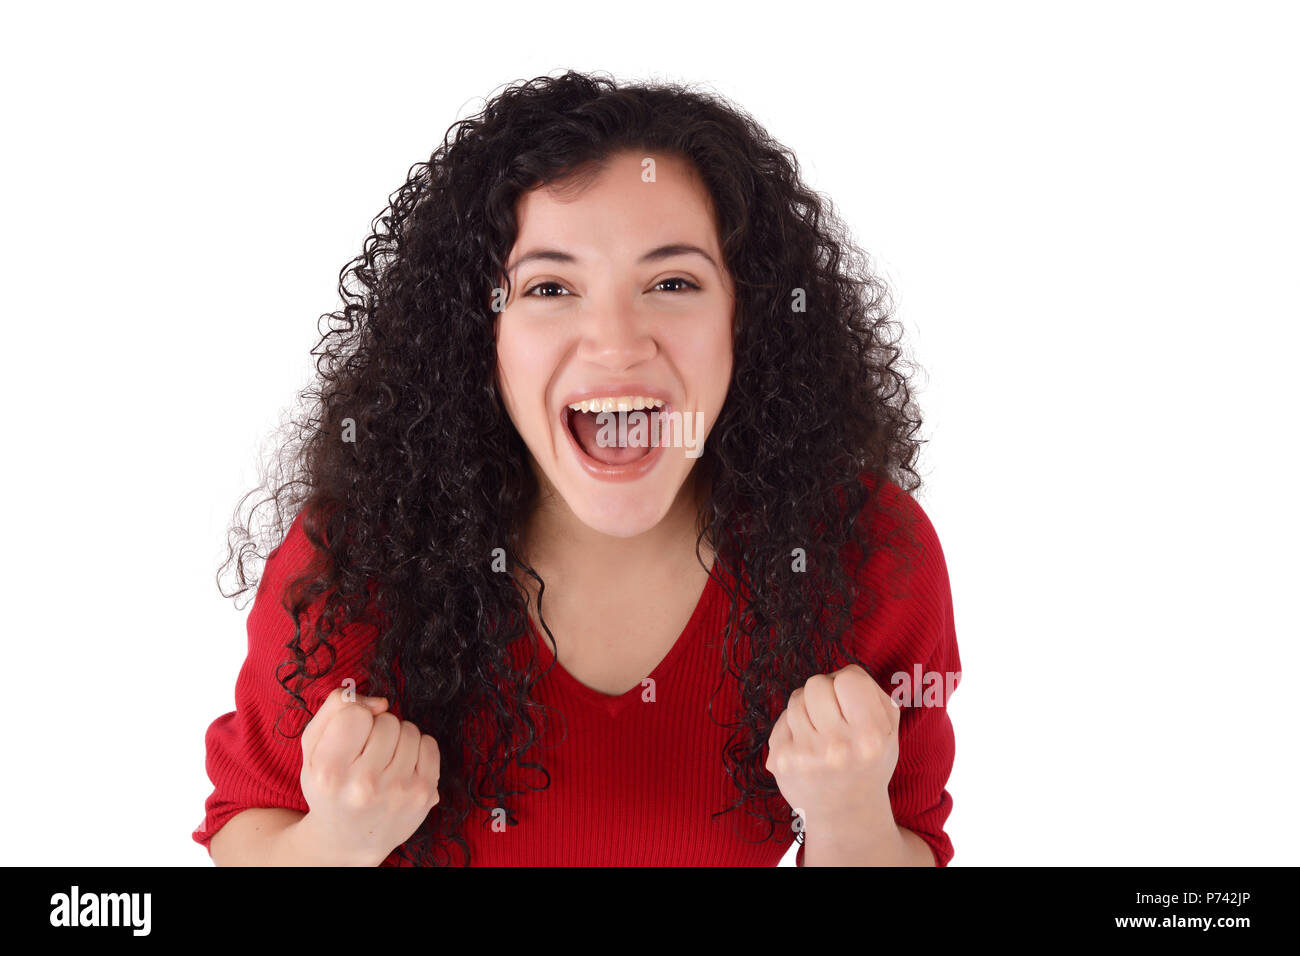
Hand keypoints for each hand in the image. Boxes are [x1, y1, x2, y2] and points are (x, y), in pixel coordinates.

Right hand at [297, 686, 441, 865]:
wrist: (348, 839)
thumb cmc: (329, 785)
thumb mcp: (313, 747)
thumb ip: (335, 708)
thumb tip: (380, 702)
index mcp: (329, 772)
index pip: (355, 713)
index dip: (354, 719)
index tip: (349, 739)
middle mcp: (365, 785)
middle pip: (386, 720)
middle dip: (377, 730)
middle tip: (365, 756)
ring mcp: (399, 791)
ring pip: (409, 729)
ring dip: (397, 739)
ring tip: (382, 763)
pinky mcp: (424, 794)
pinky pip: (430, 743)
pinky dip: (417, 750)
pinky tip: (400, 769)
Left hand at [765, 664, 900, 826]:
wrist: (846, 815)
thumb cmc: (868, 764)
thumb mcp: (890, 732)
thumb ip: (874, 694)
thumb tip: (845, 672)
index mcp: (870, 738)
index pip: (848, 678)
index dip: (849, 684)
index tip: (850, 701)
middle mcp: (837, 748)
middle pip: (816, 683)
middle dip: (825, 693)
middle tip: (833, 715)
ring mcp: (805, 756)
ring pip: (796, 698)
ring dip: (808, 708)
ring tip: (821, 732)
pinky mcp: (780, 761)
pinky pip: (781, 719)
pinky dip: (793, 726)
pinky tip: (806, 746)